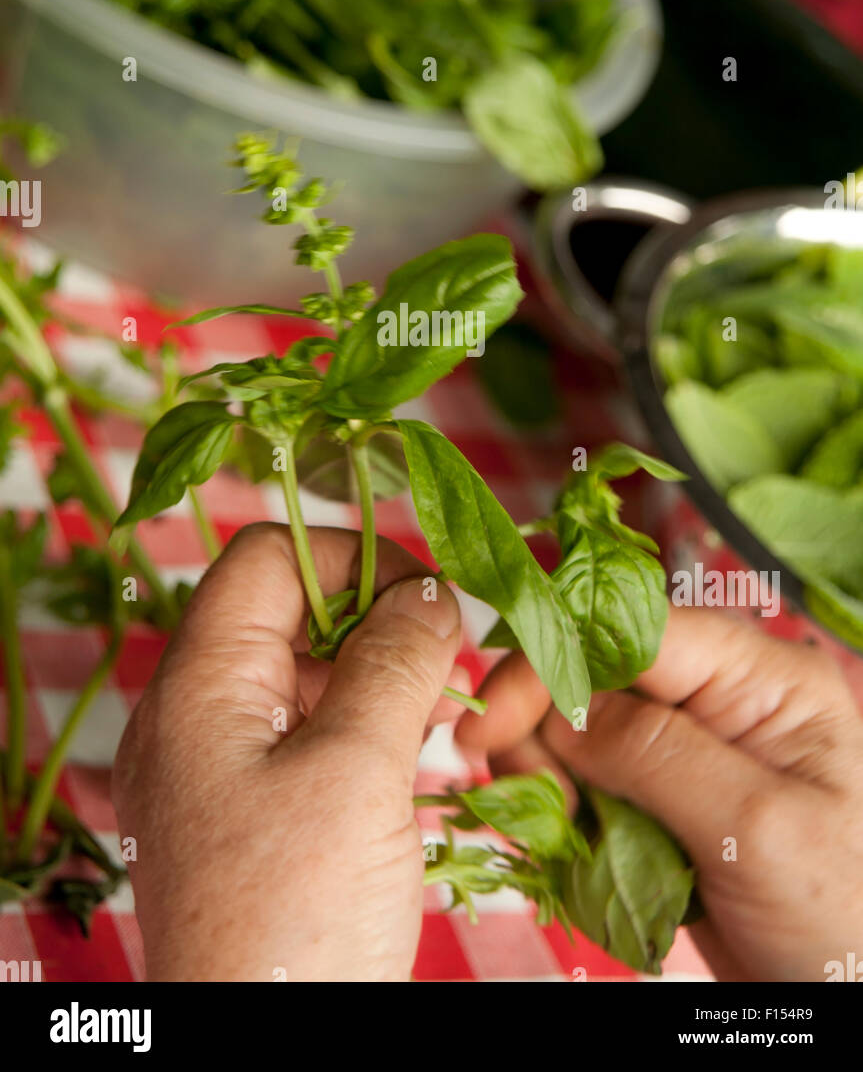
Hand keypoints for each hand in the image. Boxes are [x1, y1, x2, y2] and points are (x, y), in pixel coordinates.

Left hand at [113, 523, 466, 981]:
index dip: (353, 557)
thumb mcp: (356, 773)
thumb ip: (393, 665)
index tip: (429, 599)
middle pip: (283, 610)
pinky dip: (362, 720)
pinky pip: (301, 732)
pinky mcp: (244, 812)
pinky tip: (415, 745)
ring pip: (298, 672)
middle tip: (449, 653)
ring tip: (444, 702)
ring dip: (375, 670)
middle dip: (373, 615)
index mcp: (197, 687)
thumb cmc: (297, 920)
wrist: (266, 1054)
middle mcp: (191, 716)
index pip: (267, 558)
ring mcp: (213, 767)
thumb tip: (430, 594)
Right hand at [456, 606, 862, 980]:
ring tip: (560, 835)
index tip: (487, 720)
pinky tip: (572, 850)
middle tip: (533, 801)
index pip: (631, 630)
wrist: (850, 1001)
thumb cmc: (842, 916)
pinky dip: (564, 814)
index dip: (550, 662)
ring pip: (578, 732)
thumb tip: (558, 708)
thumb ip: (658, 754)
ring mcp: (690, 750)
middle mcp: (720, 696)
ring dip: (550, 780)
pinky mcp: (664, 799)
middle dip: (543, 731)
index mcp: (761, 675)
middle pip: (592, 674)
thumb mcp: (756, 828)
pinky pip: (588, 785)